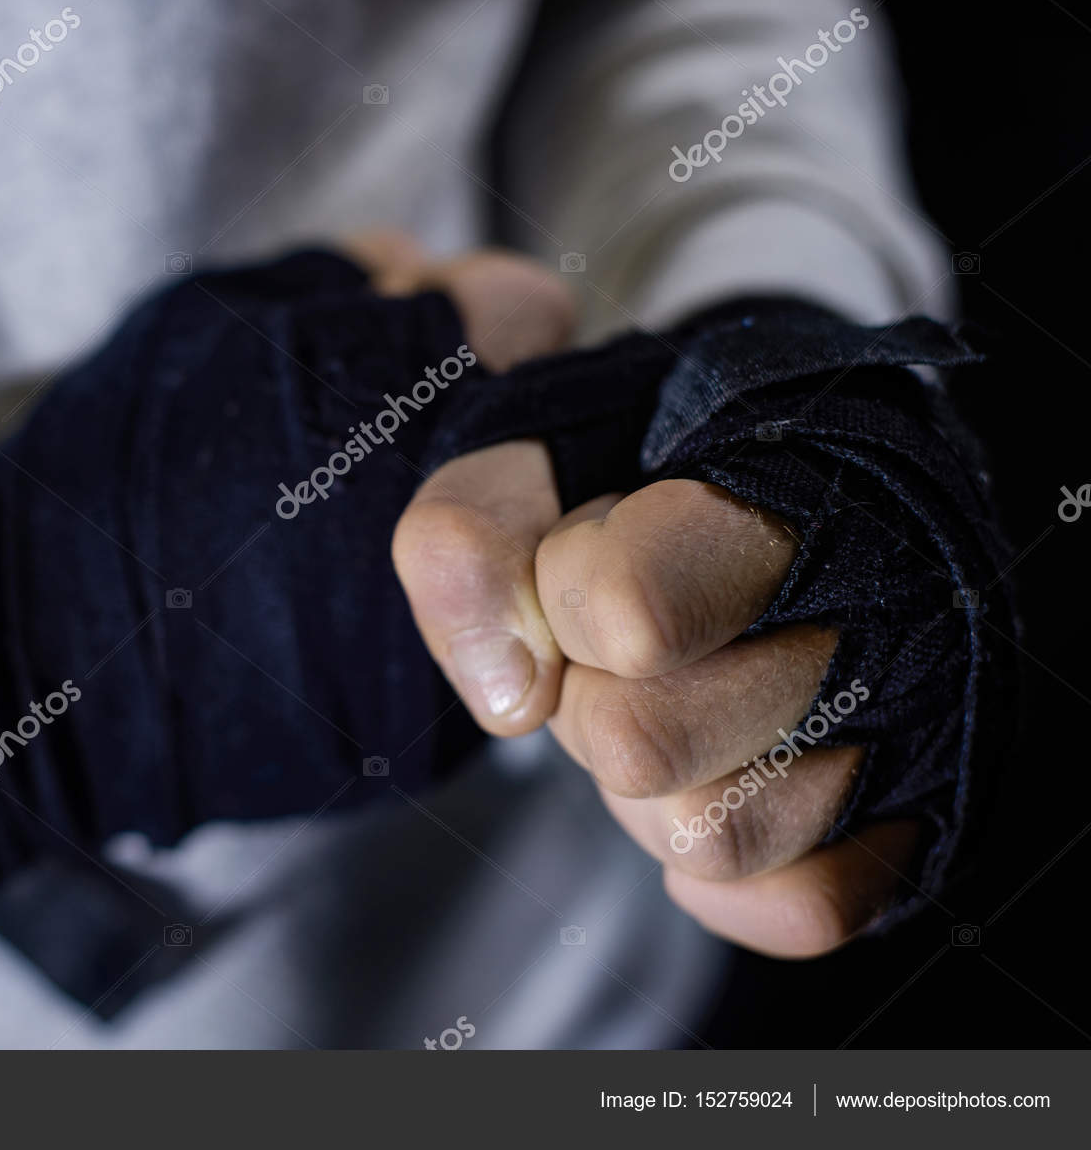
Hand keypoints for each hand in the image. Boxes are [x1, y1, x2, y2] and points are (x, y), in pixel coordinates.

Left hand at [362, 233, 919, 957]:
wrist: (747, 514)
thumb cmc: (623, 488)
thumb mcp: (516, 475)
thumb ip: (469, 548)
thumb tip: (512, 697)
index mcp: (775, 500)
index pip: (629, 614)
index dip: (567, 607)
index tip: (584, 568)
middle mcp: (867, 615)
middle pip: (642, 748)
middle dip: (592, 707)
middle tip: (623, 660)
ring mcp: (902, 731)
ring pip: (714, 839)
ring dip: (655, 793)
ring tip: (678, 713)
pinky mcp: (910, 828)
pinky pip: (802, 905)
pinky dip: (727, 876)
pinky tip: (714, 791)